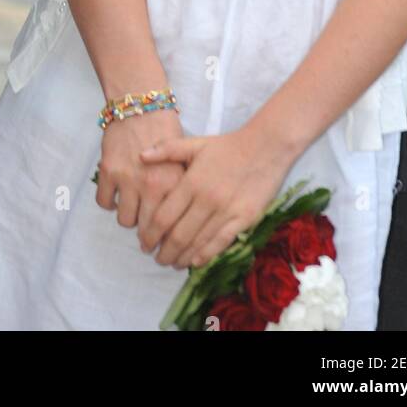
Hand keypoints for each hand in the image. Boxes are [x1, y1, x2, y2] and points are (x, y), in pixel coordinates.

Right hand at [96, 109, 187, 251]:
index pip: (170, 226)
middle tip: (147, 238)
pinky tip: (116, 195)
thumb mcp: (182, 158)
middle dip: (147, 238)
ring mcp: (127, 179)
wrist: (140, 103)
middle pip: (146, 230)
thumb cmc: (165, 129)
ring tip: (132, 209)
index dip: (167, 240)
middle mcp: (151, 185)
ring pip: (124, 220)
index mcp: (173, 183)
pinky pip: (104, 202)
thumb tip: (182, 219)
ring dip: (128, 217)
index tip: (165, 245)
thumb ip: (180, 187)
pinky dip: (109, 202)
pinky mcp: (108, 171)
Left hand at [138, 123, 293, 268]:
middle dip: (163, 251)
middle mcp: (207, 200)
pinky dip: (206, 255)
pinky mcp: (244, 219)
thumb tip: (141, 156)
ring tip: (172, 263)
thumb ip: (166, 149)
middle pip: (178, 235)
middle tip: (155, 257)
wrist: (265, 147)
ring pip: (198, 243)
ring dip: (182, 257)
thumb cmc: (227, 146)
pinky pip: (221, 242)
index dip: (150, 234)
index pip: (164, 217)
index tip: (144, 242)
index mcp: (192, 182)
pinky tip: (195, 262)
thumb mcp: (195, 144)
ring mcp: (226, 211)